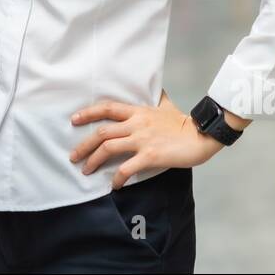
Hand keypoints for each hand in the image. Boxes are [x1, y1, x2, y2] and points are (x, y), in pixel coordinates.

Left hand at [69, 90, 224, 188]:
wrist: (201, 135)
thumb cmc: (184, 123)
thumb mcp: (167, 106)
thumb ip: (157, 99)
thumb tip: (156, 90)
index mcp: (138, 112)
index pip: (107, 108)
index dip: (88, 112)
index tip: (74, 119)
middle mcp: (136, 124)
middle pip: (102, 131)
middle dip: (84, 144)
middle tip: (73, 156)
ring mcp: (142, 140)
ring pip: (109, 147)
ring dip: (94, 160)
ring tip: (86, 170)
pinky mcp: (150, 156)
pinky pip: (126, 168)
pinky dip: (117, 177)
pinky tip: (114, 185)